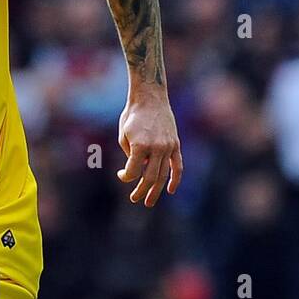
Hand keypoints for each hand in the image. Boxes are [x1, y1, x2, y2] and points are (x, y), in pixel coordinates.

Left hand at [117, 91, 182, 206]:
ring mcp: (168, 147)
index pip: (133, 172)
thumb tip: (138, 169)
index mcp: (140, 146)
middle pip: (149, 178)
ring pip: (163, 175)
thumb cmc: (132, 115)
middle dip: (141, 191)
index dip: (125, 177)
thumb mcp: (124, 135)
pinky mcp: (175, 144)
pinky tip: (171, 190)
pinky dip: (175, 179)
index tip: (121, 174)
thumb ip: (130, 155)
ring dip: (156, 190)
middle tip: (135, 198)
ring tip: (149, 201)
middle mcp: (156, 148)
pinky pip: (177, 166)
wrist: (150, 97)